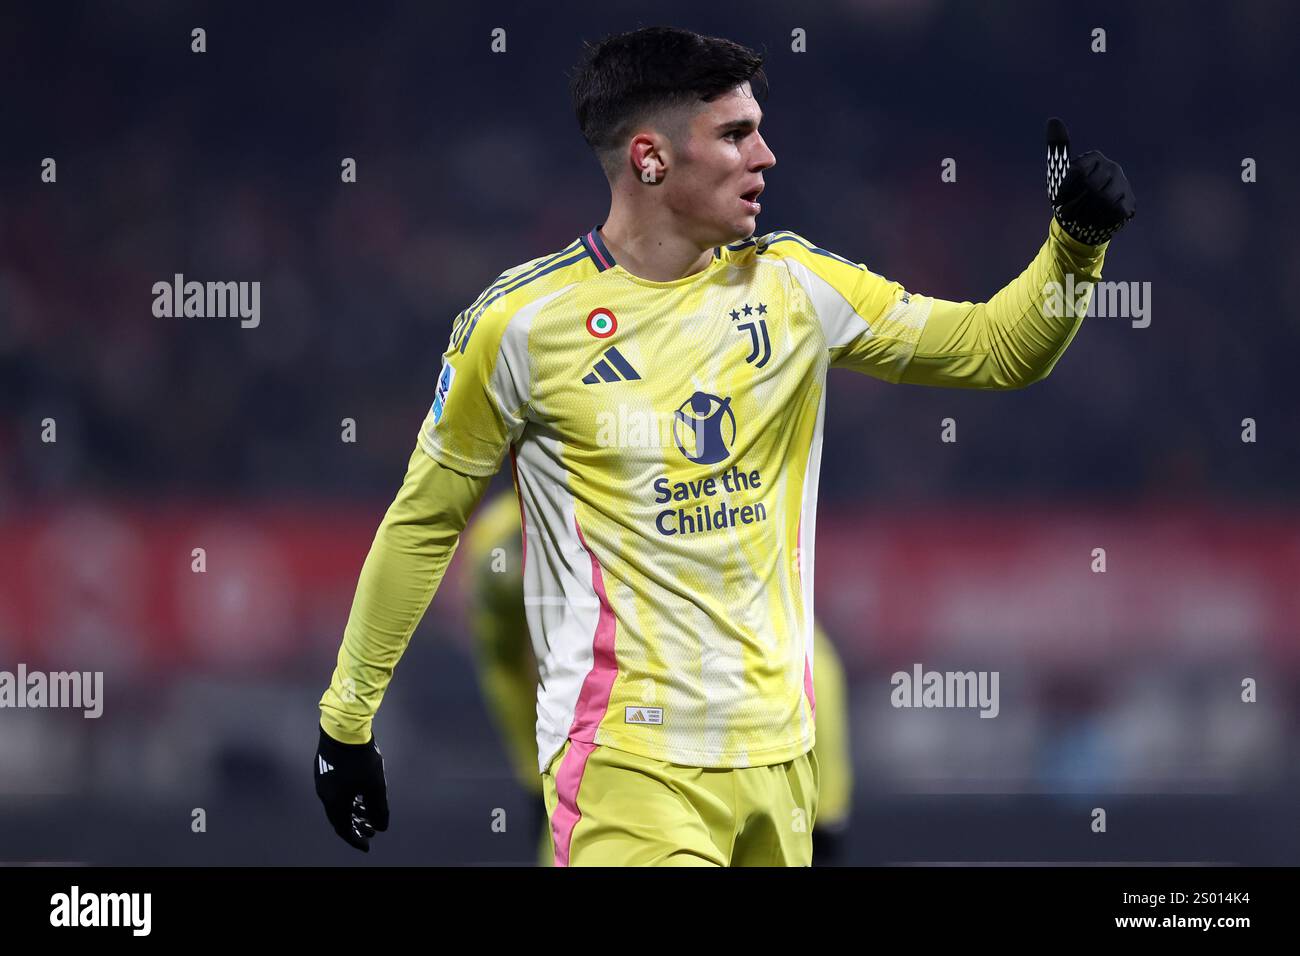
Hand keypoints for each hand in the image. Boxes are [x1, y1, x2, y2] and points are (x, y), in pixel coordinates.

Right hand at [314, 725, 389, 851]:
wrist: (343, 729)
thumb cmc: (360, 759)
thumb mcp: (375, 786)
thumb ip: (379, 809)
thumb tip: (382, 826)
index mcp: (334, 802)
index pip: (343, 829)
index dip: (355, 839)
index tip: (367, 846)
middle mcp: (325, 794)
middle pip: (340, 817)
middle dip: (356, 825)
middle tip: (371, 830)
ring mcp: (324, 781)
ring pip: (339, 803)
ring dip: (354, 811)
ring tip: (369, 812)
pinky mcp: (326, 768)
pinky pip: (338, 792)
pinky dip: (349, 798)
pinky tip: (360, 793)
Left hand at [1046, 117, 1135, 244]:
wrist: (1081, 221)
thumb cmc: (1068, 194)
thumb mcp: (1058, 172)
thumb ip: (1057, 147)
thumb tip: (1053, 120)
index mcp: (1094, 158)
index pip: (1078, 173)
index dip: (1066, 190)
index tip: (1058, 200)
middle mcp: (1112, 167)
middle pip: (1091, 187)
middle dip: (1076, 204)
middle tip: (1069, 212)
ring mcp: (1123, 184)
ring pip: (1104, 201)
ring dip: (1086, 214)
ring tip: (1080, 218)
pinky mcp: (1130, 203)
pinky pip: (1114, 213)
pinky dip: (1100, 221)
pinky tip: (1094, 221)